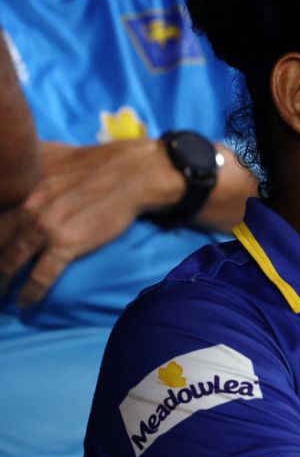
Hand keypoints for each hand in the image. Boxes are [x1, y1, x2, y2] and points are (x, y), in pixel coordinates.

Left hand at [0, 140, 182, 305]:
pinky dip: (30, 293)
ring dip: (0, 282)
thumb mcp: (46, 153)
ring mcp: (45, 227)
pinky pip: (41, 275)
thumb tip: (8, 161)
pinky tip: (24, 303)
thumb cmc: (92, 163)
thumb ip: (22, 163)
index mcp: (19, 187)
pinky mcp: (67, 244)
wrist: (130, 174)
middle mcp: (25, 207)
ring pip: (9, 262)